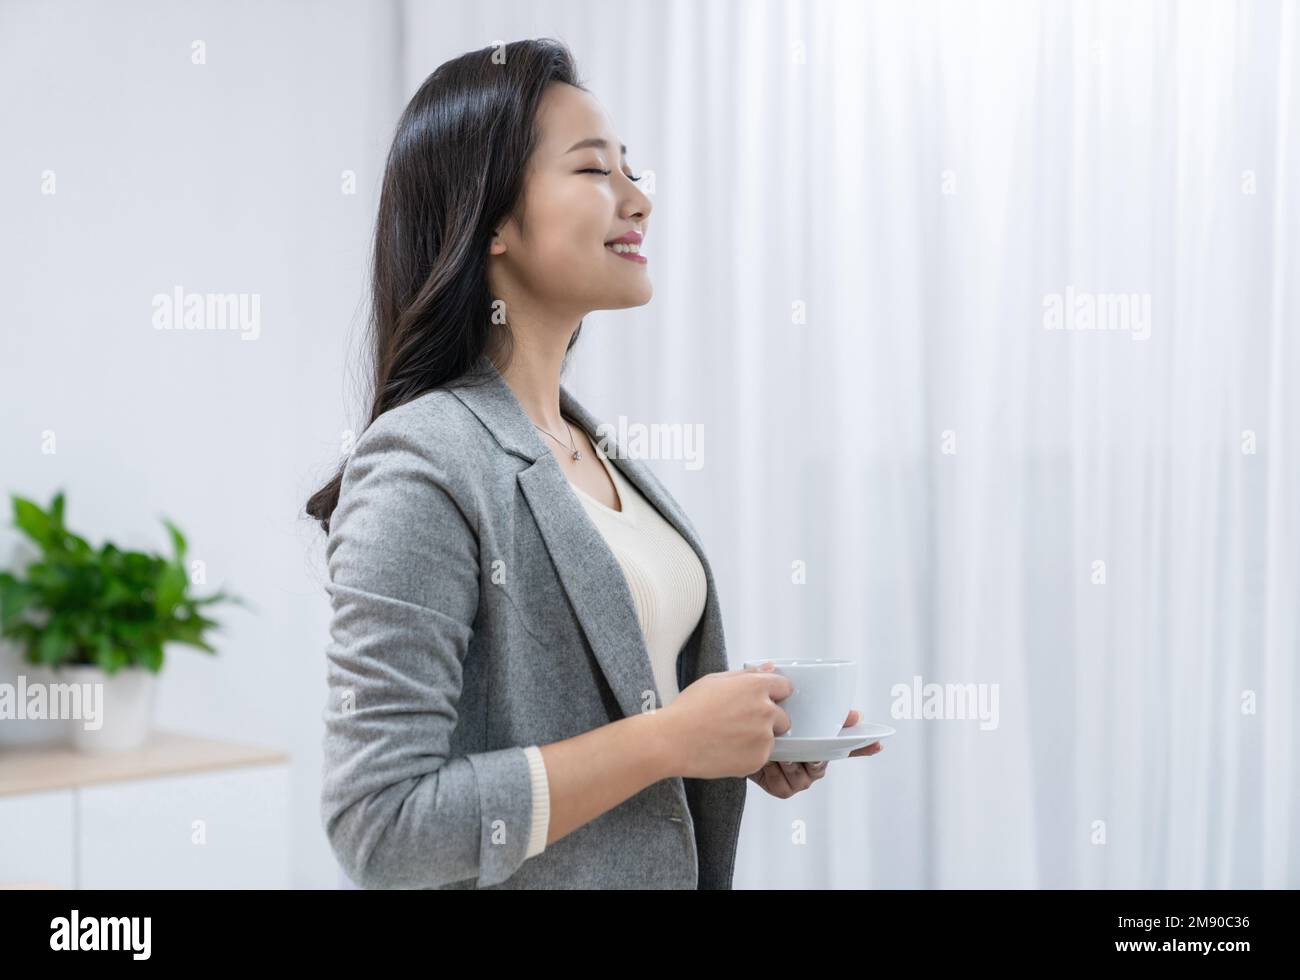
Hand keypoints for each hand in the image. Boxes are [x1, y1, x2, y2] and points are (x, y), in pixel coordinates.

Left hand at [747, 708, 882, 797]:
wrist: (734, 738)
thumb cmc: (764, 724)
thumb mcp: (787, 710)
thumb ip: (814, 707)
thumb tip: (855, 713)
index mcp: (820, 744)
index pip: (849, 745)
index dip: (865, 745)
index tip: (878, 742)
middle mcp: (814, 764)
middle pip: (823, 763)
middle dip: (814, 759)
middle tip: (804, 753)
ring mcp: (799, 778)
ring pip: (803, 775)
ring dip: (791, 764)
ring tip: (779, 754)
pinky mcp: (782, 788)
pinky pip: (784, 785)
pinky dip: (775, 775)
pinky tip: (768, 763)